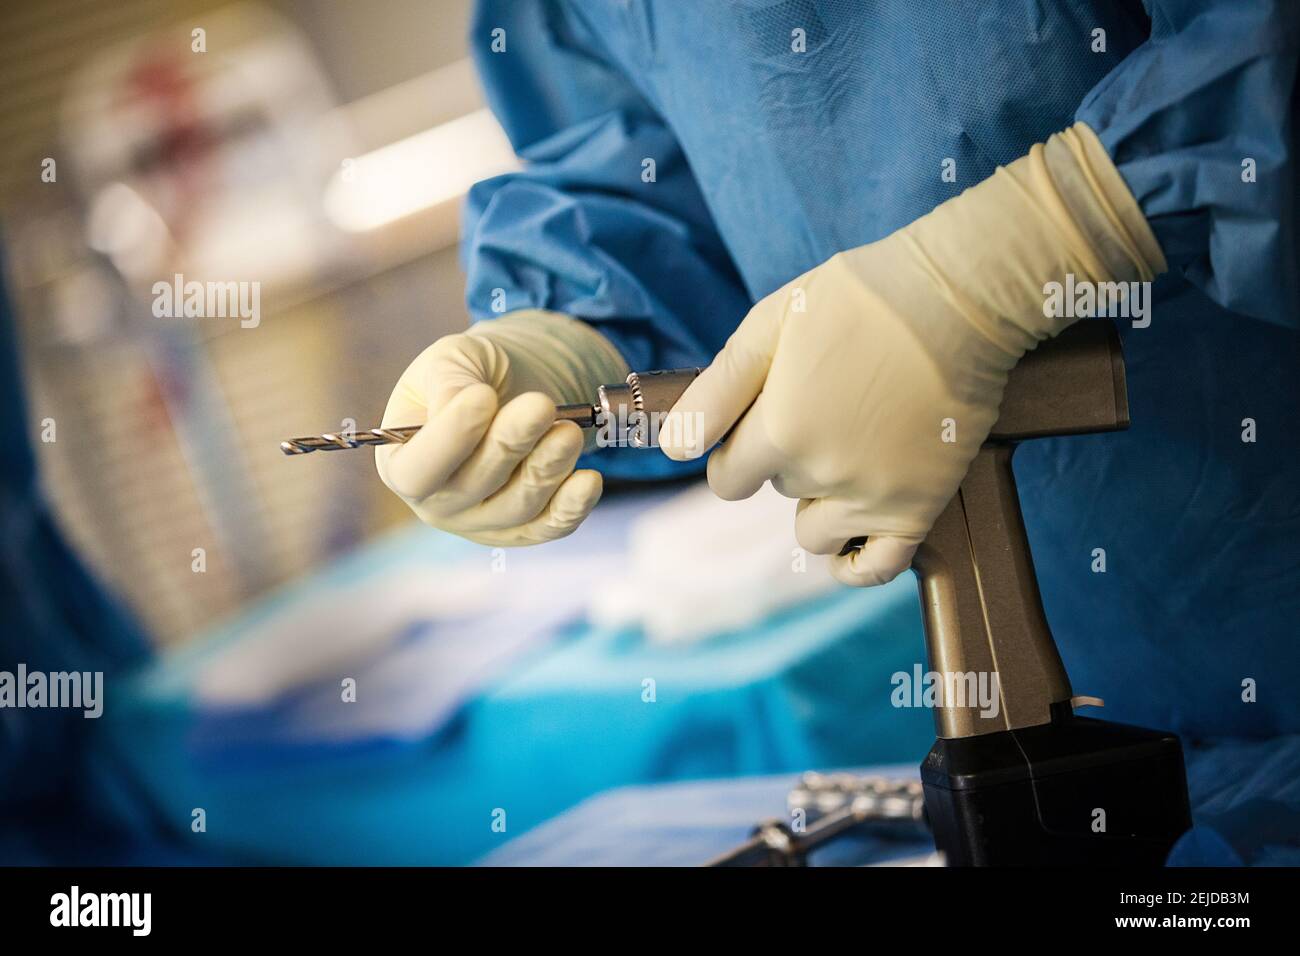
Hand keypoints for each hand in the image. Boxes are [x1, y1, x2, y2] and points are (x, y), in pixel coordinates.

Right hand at [375, 311, 629, 545]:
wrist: (510, 392)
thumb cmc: (469, 377)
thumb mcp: (449, 361)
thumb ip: (448, 382)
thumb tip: (464, 405)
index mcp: (401, 463)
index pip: (418, 469)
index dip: (450, 437)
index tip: (483, 396)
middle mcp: (437, 503)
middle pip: (474, 486)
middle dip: (510, 443)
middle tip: (541, 405)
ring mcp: (481, 522)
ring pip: (518, 506)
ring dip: (547, 467)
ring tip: (570, 430)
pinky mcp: (523, 529)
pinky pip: (550, 527)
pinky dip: (572, 506)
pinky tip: (589, 479)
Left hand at [661, 123, 1163, 585]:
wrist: (960, 298)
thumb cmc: (859, 299)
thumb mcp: (770, 324)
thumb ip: (716, 390)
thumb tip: (673, 448)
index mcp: (780, 430)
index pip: (728, 479)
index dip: (737, 451)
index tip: (761, 422)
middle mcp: (822, 474)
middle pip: (778, 493)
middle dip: (786, 460)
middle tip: (826, 408)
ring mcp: (873, 498)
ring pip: (816, 532)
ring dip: (820, 503)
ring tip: (850, 452)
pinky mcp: (919, 508)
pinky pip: (874, 568)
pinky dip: (856, 562)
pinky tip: (853, 535)